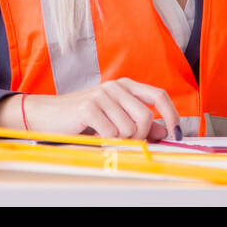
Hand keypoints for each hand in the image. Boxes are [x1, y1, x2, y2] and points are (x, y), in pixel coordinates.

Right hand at [27, 78, 181, 141]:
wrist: (49, 115)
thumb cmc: (84, 118)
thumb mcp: (115, 118)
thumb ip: (139, 123)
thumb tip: (163, 131)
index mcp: (126, 86)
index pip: (159, 95)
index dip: (171, 114)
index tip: (177, 133)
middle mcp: (116, 86)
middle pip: (145, 117)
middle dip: (139, 136)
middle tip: (124, 140)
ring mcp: (102, 94)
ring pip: (129, 128)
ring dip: (119, 139)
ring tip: (104, 134)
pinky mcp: (89, 107)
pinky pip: (111, 133)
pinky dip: (105, 140)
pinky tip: (94, 133)